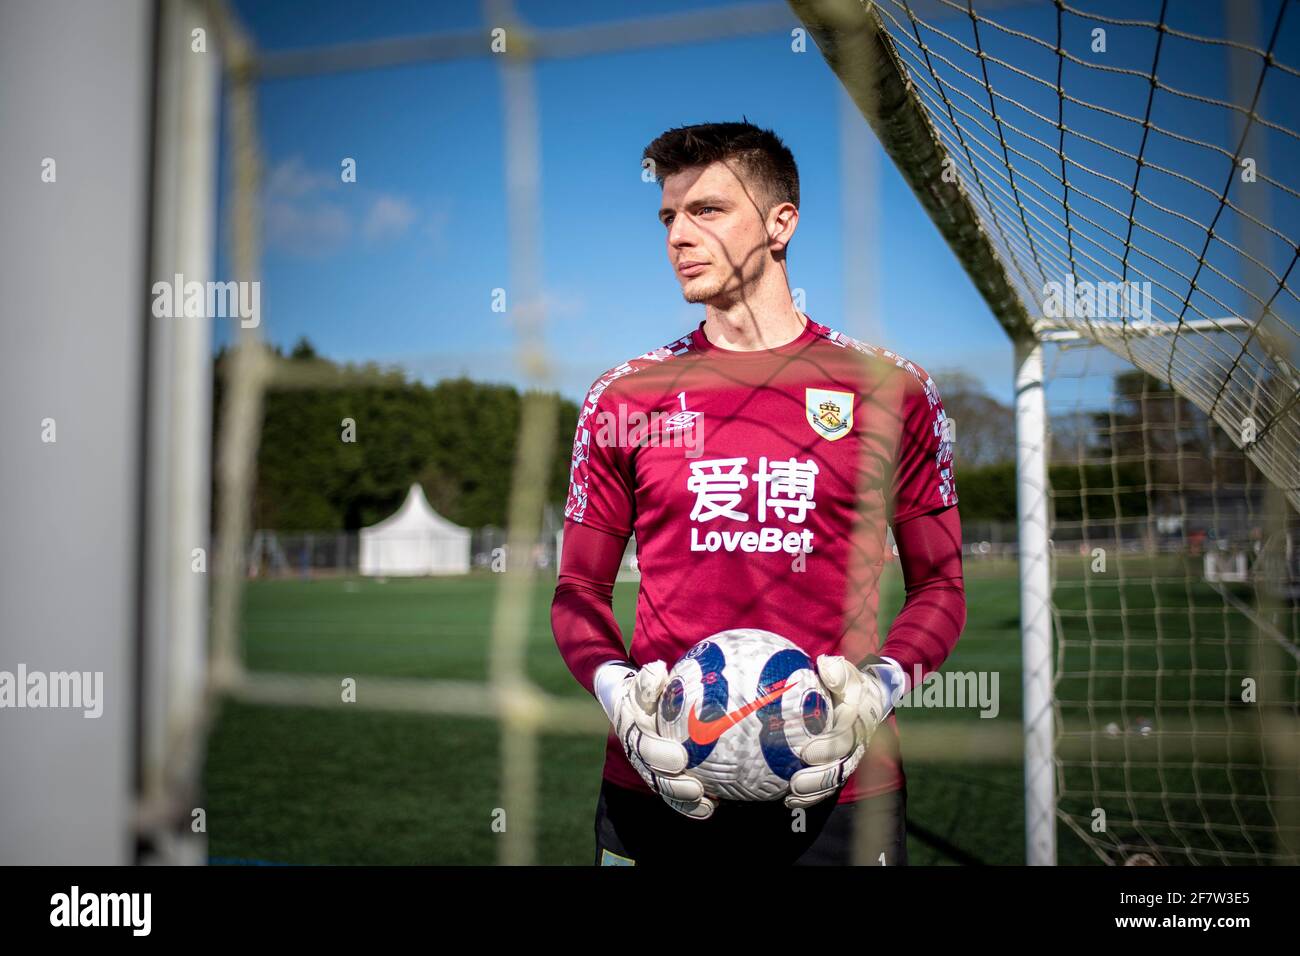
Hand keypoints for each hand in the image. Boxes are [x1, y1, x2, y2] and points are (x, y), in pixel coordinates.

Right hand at [599, 661, 716, 819]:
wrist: (630, 703)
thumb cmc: (646, 690)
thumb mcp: (645, 682)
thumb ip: (649, 679)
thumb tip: (657, 669)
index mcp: (631, 730)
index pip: (642, 746)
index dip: (659, 755)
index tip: (681, 759)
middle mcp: (637, 754)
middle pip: (652, 775)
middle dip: (673, 786)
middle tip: (696, 788)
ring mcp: (647, 769)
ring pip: (663, 790)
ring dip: (684, 801)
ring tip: (707, 803)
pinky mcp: (660, 778)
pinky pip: (674, 797)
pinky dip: (691, 806)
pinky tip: (712, 806)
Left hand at [784, 655, 903, 809]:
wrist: (864, 698)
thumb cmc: (845, 683)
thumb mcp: (845, 672)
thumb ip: (838, 670)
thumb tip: (825, 667)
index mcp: (860, 716)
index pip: (847, 733)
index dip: (828, 744)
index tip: (805, 752)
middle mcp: (859, 740)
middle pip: (843, 760)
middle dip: (820, 772)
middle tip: (796, 779)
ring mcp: (851, 757)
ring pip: (837, 777)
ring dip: (815, 788)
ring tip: (792, 793)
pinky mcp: (841, 769)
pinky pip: (829, 788)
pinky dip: (811, 797)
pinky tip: (789, 801)